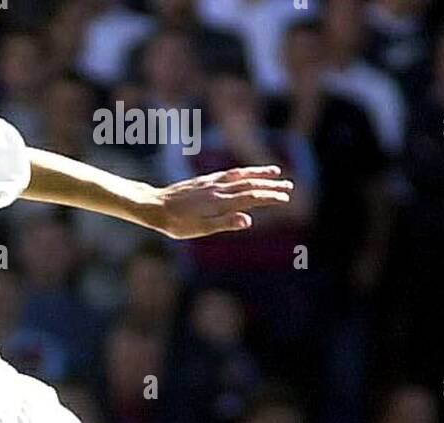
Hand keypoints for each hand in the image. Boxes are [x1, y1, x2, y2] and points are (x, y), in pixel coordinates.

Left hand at [149, 166, 292, 239]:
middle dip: (270, 186)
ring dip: (260, 174)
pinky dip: (243, 171)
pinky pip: (229, 173)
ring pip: (241, 175)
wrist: (154, 206)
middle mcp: (218, 189)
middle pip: (250, 185)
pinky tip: (246, 172)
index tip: (285, 198)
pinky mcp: (204, 180)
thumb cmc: (175, 224)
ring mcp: (211, 183)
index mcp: (220, 202)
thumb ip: (224, 223)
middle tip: (289, 187)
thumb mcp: (199, 229)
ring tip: (275, 172)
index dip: (269, 197)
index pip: (251, 198)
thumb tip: (248, 220)